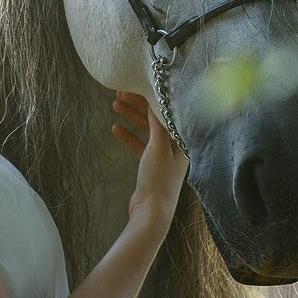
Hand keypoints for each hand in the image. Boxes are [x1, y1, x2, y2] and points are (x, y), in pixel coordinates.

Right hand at [110, 91, 189, 228]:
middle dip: (138, 104)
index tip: (134, 86)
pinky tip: (115, 129)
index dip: (149, 97)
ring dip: (131, 117)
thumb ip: (157, 122)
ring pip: (147, 129)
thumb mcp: (158, 146)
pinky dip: (129, 136)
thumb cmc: (159, 179)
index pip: (166, 110)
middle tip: (120, 92)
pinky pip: (140, 144)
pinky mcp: (151, 165)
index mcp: (183, 139)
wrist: (152, 211)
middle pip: (156, 117)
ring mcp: (164, 155)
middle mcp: (176, 145)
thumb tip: (155, 98)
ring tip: (114, 105)